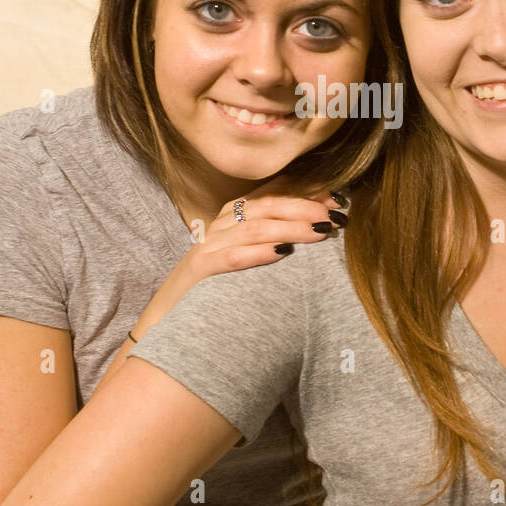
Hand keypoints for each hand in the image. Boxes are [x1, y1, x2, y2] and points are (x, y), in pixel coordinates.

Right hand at [183, 175, 345, 279]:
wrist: (169, 313)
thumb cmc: (214, 284)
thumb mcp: (242, 253)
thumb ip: (272, 236)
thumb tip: (317, 227)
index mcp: (233, 215)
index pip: (272, 194)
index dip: (305, 192)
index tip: (335, 197)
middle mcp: (222, 224)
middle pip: (267, 205)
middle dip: (304, 206)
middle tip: (335, 214)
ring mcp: (210, 245)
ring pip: (255, 228)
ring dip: (291, 227)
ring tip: (320, 231)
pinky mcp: (202, 270)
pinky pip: (234, 257)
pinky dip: (260, 253)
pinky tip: (282, 252)